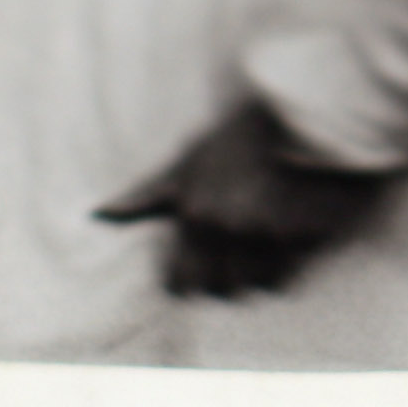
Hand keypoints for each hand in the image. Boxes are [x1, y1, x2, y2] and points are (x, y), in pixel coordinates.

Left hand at [97, 101, 393, 298]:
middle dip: (225, 276)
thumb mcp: (189, 159)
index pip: (179, 285)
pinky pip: (283, 282)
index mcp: (195, 213)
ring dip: (255, 274)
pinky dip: (283, 270)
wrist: (307, 115)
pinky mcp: (305, 240)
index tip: (196, 268)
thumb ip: (146, 194)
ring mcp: (269, 237)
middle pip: (219, 291)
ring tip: (262, 243)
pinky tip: (283, 242)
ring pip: (252, 289)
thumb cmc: (242, 137)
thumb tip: (100, 214)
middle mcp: (228, 229)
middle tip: (235, 251)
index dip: (186, 280)